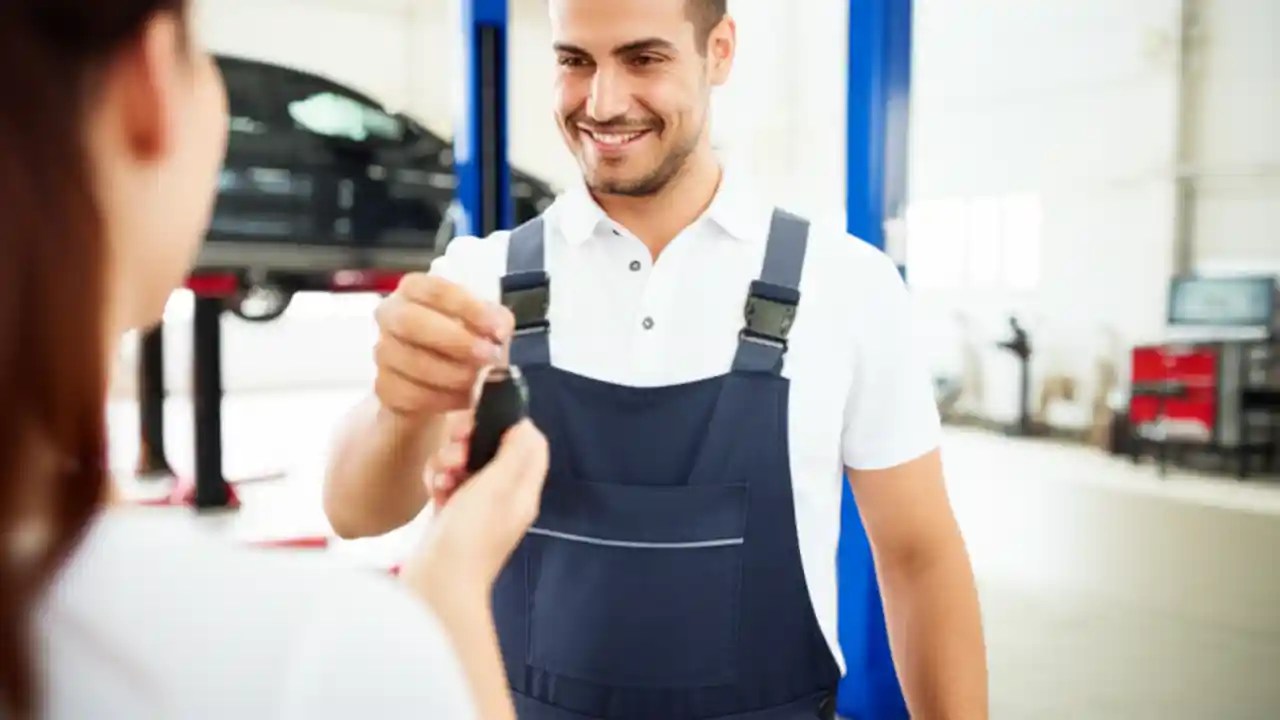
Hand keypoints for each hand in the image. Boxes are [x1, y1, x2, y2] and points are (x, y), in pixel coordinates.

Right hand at [373, 273, 513, 417]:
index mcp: (415, 289)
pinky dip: (442, 399)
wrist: (440, 382)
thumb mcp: (485, 324)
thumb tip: (498, 332)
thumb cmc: (464, 341)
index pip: (434, 289)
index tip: (497, 329)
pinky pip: (409, 395)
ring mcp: (383, 351)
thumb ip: (495, 320)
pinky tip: (462, 398)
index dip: (468, 308)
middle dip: (454, 340)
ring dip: (452, 374)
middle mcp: (391, 315)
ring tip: (477, 380)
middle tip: (486, 356)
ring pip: (411, 362)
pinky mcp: (384, 387)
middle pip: (411, 321)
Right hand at [405, 420, 549, 599]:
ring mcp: (477, 508)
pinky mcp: (452, 515)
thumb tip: (524, 425)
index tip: (485, 420)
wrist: (436, 585)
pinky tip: (433, 491)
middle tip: (457, 451)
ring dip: (450, 461)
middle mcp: (505, 498)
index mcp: (524, 491)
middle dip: (470, 441)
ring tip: (443, 477)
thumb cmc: (469, 537)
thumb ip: (514, 452)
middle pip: (494, 449)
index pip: (532, 444)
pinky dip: (439, 481)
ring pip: (466, 464)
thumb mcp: (496, 486)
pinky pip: (447, 483)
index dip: (511, 425)